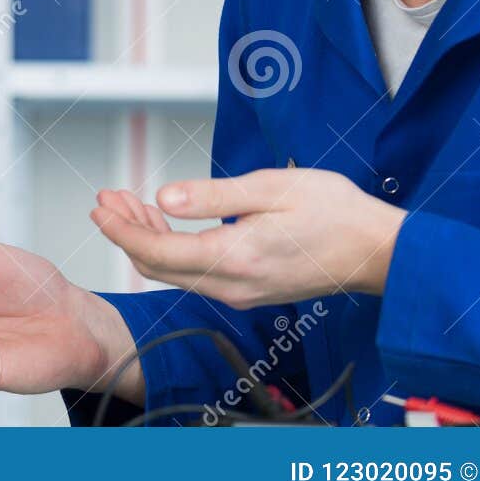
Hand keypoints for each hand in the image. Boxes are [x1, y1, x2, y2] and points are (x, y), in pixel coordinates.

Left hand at [90, 169, 407, 308]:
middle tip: (107, 199)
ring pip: (174, 271)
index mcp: (233, 258)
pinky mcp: (249, 289)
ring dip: (147, 239)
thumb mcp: (271, 188)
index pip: (157, 252)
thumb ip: (213, 196)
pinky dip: (171, 247)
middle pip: (157, 266)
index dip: (121, 230)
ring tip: (128, 204)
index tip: (100, 206)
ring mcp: (240, 292)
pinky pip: (194, 273)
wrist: (379, 251)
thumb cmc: (334, 213)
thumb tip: (164, 198)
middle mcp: (231, 285)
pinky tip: (165, 221)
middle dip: (126, 232)